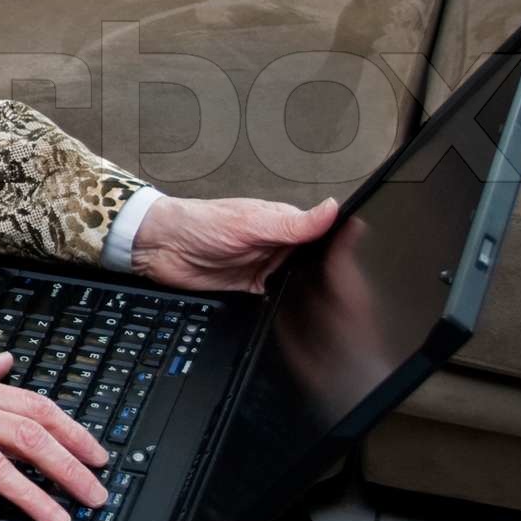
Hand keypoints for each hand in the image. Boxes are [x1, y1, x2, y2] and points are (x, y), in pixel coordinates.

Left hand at [131, 193, 339, 293]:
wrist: (161, 248)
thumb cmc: (201, 223)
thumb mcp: (251, 223)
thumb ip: (292, 223)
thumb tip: (332, 207)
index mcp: (282, 222)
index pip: (320, 233)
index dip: (339, 247)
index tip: (360, 260)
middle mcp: (276, 244)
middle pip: (312, 262)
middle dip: (325, 275)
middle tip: (345, 294)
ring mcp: (264, 266)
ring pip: (296, 282)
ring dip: (304, 290)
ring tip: (325, 306)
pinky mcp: (250, 287)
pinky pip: (275, 298)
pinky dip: (283, 303)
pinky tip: (294, 312)